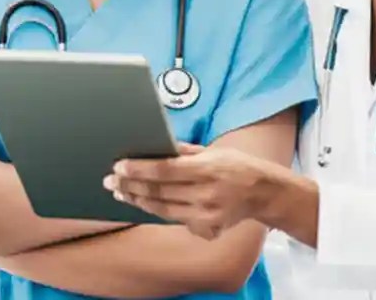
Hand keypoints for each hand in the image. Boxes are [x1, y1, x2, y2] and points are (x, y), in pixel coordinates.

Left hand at [104, 143, 276, 239]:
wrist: (264, 193)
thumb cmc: (237, 166)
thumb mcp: (213, 151)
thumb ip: (184, 151)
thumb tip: (154, 147)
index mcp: (208, 169)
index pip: (165, 170)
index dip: (139, 170)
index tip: (118, 167)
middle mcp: (206, 194)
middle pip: (159, 191)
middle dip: (131, 186)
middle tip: (110, 180)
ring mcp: (206, 215)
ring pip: (162, 208)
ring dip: (137, 200)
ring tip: (120, 192)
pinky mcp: (207, 228)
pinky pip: (174, 218)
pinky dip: (155, 210)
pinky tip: (141, 203)